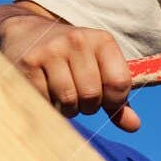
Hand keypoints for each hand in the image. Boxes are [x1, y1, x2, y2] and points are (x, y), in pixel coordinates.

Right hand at [0, 16, 140, 132]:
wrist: (26, 33)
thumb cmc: (71, 58)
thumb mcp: (99, 68)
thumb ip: (117, 97)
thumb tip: (134, 126)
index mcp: (102, 40)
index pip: (120, 83)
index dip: (115, 101)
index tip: (105, 99)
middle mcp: (78, 41)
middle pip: (92, 95)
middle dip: (87, 107)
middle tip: (78, 97)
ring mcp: (51, 50)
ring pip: (68, 101)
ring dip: (67, 108)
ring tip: (62, 95)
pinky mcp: (28, 63)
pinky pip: (45, 100)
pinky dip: (47, 104)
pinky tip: (44, 90)